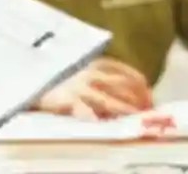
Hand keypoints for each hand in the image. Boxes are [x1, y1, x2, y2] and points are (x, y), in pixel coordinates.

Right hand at [35, 57, 152, 119]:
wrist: (37, 82)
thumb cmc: (68, 82)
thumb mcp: (90, 74)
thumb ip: (110, 80)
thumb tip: (139, 96)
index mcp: (99, 64)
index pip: (129, 74)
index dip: (143, 88)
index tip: (150, 100)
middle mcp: (91, 73)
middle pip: (122, 86)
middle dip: (138, 100)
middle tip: (146, 112)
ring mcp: (79, 87)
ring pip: (107, 99)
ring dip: (123, 109)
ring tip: (133, 118)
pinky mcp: (67, 100)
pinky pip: (82, 109)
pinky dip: (90, 116)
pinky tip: (98, 122)